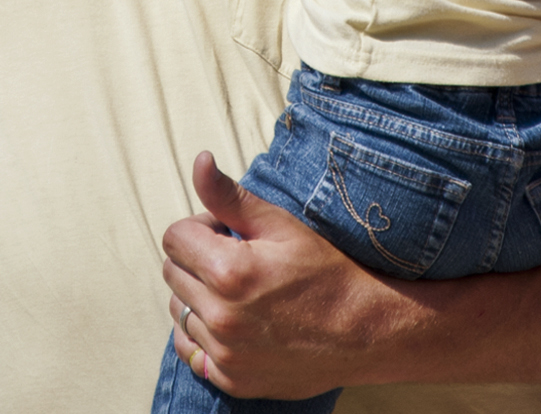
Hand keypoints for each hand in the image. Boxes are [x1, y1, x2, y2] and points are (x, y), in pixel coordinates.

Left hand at [162, 152, 379, 399]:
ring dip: (198, 298)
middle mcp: (221, 316)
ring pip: (178, 311)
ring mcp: (225, 353)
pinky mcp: (232, 380)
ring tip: (238, 294)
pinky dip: (203, 336)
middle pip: (172, 272)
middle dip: (196, 260)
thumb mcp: (281, 225)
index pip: (174, 237)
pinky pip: (190, 351)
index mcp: (229, 272)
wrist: (367, 332)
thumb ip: (229, 196)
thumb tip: (199, 160)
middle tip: (236, 262)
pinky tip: (235, 324)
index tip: (228, 235)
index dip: (200, 229)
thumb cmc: (326, 271)